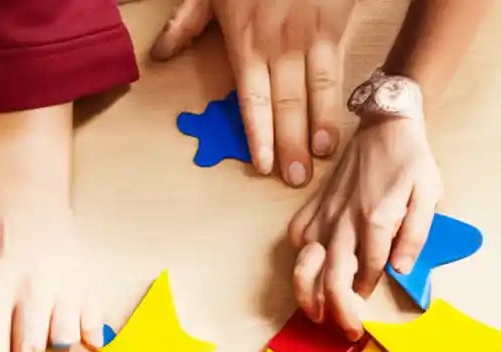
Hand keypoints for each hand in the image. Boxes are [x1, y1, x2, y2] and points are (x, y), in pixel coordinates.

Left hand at [152, 0, 355, 185]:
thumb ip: (185, 23)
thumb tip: (159, 56)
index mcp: (244, 40)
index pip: (252, 98)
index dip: (258, 133)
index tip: (262, 164)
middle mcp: (277, 44)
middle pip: (285, 103)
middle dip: (290, 144)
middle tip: (295, 179)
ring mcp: (308, 35)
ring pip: (315, 90)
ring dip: (319, 127)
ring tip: (321, 158)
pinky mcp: (334, 24)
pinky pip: (337, 69)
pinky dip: (338, 99)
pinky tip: (341, 122)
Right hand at [286, 115, 441, 338]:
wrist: (385, 124)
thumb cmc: (411, 160)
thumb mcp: (429, 194)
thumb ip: (416, 234)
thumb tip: (401, 270)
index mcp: (376, 219)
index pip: (368, 272)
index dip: (366, 297)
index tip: (367, 315)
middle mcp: (345, 220)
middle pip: (332, 276)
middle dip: (337, 310)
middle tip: (345, 332)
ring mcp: (325, 213)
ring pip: (306, 261)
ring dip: (307, 292)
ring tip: (315, 314)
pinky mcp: (314, 205)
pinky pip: (298, 237)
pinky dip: (300, 258)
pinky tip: (310, 269)